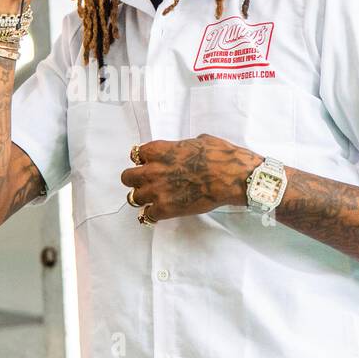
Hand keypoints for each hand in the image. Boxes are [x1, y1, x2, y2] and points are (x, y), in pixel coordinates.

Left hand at [119, 135, 260, 222]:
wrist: (232, 177)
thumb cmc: (220, 156)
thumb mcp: (200, 141)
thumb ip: (184, 147)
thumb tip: (188, 148)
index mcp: (159, 150)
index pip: (135, 154)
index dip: (142, 160)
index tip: (148, 163)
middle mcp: (152, 170)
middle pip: (127, 177)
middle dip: (135, 180)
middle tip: (145, 183)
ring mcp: (157, 191)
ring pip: (133, 198)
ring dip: (142, 198)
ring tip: (151, 200)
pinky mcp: (165, 209)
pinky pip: (147, 216)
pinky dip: (152, 216)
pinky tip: (157, 214)